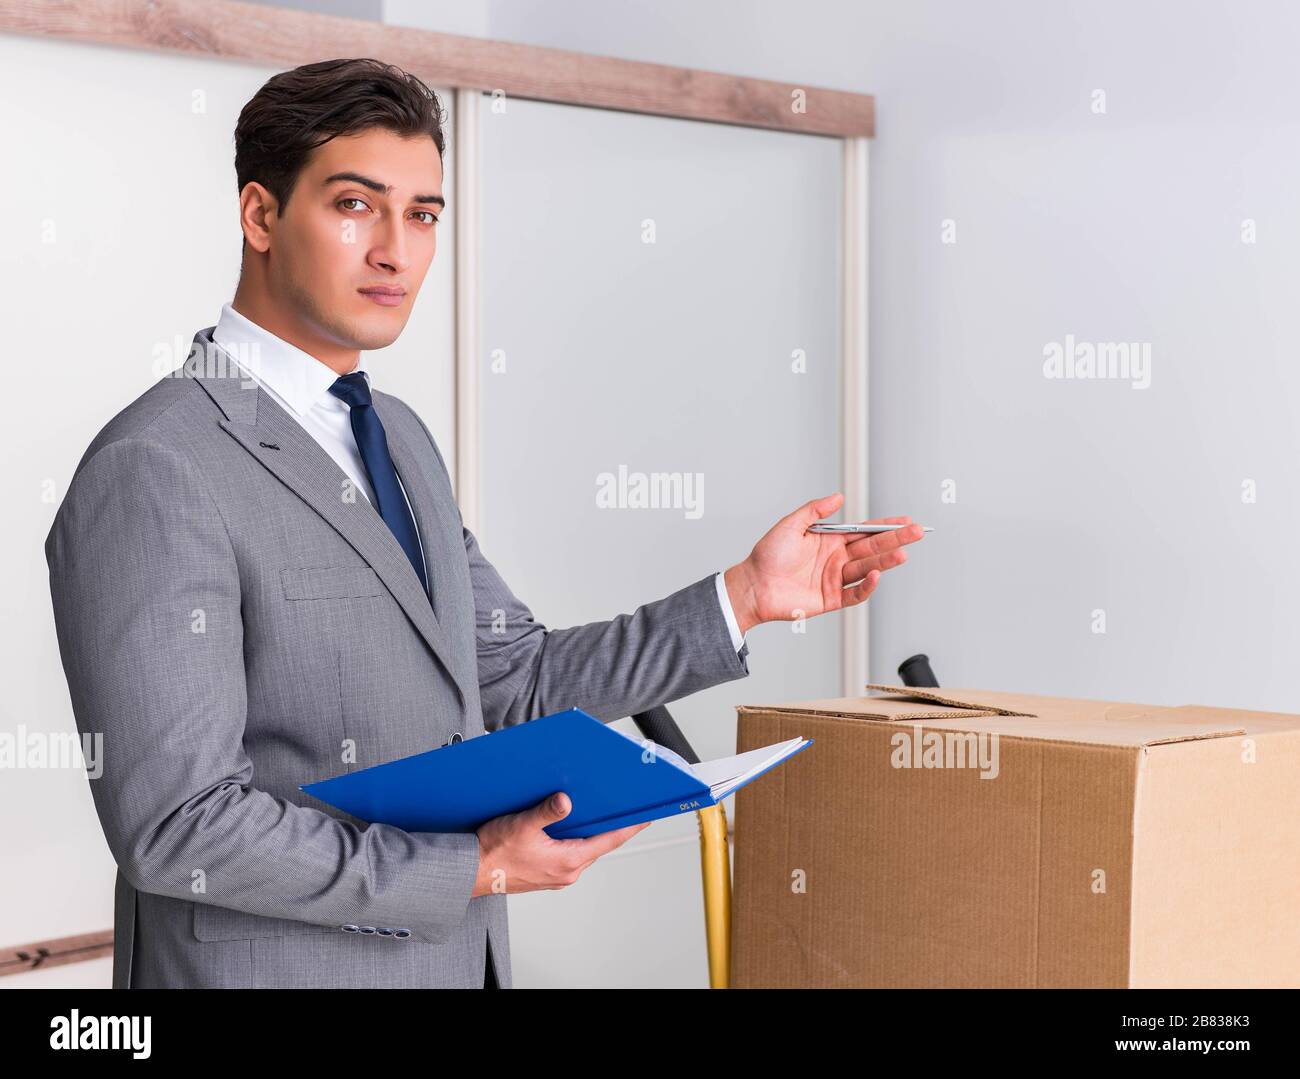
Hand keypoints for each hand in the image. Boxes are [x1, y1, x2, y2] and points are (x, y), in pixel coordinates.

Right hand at [471, 791, 649, 896]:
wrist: (470, 872)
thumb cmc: (493, 854)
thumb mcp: (521, 825)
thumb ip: (546, 812)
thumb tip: (566, 801)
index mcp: (567, 862)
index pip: (609, 841)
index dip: (630, 827)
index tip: (647, 816)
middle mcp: (566, 872)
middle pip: (598, 844)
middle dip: (610, 825)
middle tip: (622, 806)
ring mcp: (556, 874)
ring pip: (582, 848)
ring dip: (589, 831)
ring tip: (595, 810)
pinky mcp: (545, 872)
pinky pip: (568, 852)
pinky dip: (572, 838)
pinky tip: (566, 824)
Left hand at [723, 491, 924, 633]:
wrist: (753, 586)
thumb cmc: (767, 555)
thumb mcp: (790, 525)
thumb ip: (815, 510)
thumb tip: (838, 496)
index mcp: (829, 540)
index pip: (864, 531)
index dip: (885, 525)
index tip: (905, 520)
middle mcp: (835, 559)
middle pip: (871, 548)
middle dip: (895, 540)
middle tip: (917, 532)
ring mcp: (834, 580)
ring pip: (867, 569)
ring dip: (885, 560)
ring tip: (903, 553)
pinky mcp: (830, 600)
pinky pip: (854, 593)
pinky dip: (867, 586)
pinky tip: (876, 575)